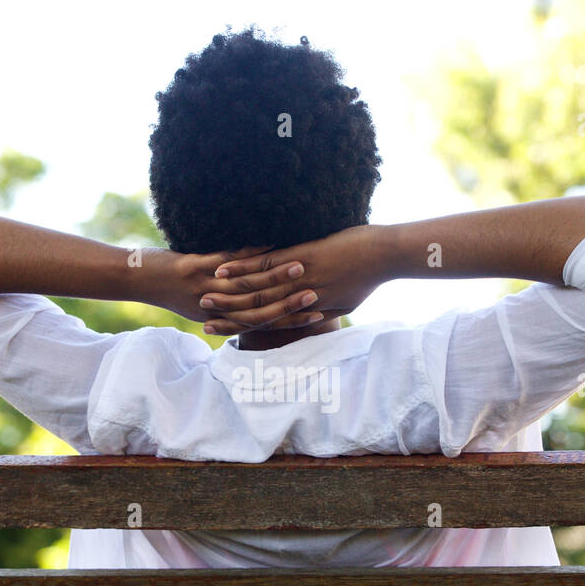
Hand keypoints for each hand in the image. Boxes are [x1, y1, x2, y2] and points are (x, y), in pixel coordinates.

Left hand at [133, 246, 319, 334]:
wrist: (138, 280)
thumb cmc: (172, 290)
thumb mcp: (203, 304)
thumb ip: (230, 307)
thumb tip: (257, 304)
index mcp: (221, 318)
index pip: (263, 322)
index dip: (290, 320)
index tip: (317, 313)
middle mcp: (214, 307)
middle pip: (259, 307)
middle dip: (290, 302)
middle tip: (317, 294)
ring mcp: (203, 288)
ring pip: (246, 285)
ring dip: (275, 276)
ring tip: (300, 268)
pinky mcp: (191, 268)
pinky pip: (224, 260)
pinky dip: (248, 253)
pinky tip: (270, 243)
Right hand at [197, 224, 391, 334]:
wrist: (382, 256)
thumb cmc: (368, 279)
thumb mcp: (346, 303)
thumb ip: (325, 309)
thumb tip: (313, 314)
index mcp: (308, 311)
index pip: (269, 324)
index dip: (243, 328)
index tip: (221, 330)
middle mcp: (298, 299)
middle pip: (257, 312)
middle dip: (228, 315)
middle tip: (202, 317)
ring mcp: (297, 278)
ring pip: (256, 292)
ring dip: (227, 294)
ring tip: (204, 295)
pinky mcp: (300, 256)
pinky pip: (266, 266)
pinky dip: (242, 269)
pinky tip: (223, 269)